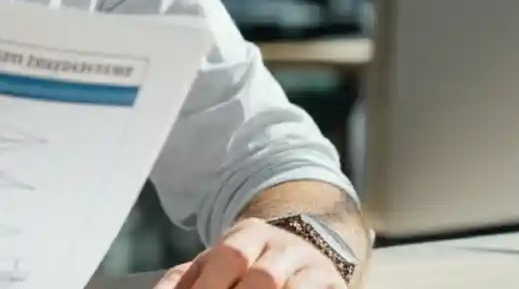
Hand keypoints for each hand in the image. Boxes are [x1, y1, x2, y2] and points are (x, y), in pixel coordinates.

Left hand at [154, 218, 347, 288]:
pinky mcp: (334, 286)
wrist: (304, 258)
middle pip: (263, 277)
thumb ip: (184, 279)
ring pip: (292, 288)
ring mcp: (313, 268)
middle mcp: (285, 247)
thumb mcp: (216, 264)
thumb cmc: (247, 268)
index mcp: (249, 234)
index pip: (230, 256)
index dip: (210, 285)